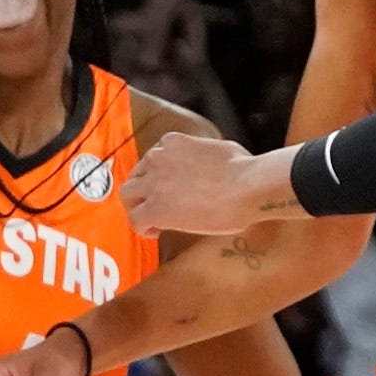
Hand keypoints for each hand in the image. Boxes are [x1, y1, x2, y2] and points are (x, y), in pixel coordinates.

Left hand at [120, 130, 284, 235]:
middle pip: (136, 175)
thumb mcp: (219, 149)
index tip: (169, 189)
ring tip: (152, 221)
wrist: (247, 187)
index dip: (159, 175)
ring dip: (137, 207)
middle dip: (143, 191)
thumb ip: (203, 156)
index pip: (154, 157)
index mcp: (172, 142)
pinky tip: (157, 233)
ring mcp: (154, 183)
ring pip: (128, 195)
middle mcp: (157, 158)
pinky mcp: (155, 208)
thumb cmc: (244, 169)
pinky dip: (143, 228)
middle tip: (155, 205)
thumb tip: (210, 166)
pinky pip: (136, 220)